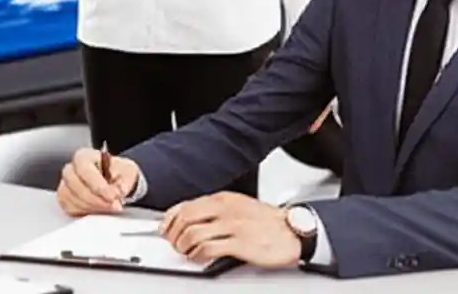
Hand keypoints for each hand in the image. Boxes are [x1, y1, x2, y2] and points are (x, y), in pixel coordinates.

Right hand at [55, 147, 140, 215]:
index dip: (97, 184)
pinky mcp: (66, 199)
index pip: (84, 168)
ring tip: (109, 208)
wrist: (116, 183)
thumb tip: (119, 190)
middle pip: (73, 183)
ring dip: (91, 207)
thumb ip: (124, 180)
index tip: (112, 196)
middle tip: (112, 205)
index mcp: (84, 156)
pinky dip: (84, 212)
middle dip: (94, 198)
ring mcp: (66, 184)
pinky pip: (69, 207)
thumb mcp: (127, 171)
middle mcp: (72, 168)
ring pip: (70, 197)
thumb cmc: (118, 173)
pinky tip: (99, 211)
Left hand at [158, 191, 300, 268]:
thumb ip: (215, 210)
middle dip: (174, 234)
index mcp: (223, 199)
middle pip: (186, 218)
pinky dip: (198, 255)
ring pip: (194, 234)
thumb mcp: (238, 206)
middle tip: (173, 244)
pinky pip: (209, 248)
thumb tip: (191, 219)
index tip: (165, 229)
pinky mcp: (240, 243)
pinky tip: (199, 258)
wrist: (293, 231)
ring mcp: (232, 226)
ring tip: (186, 253)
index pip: (186, 206)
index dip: (170, 219)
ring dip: (184, 246)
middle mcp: (225, 210)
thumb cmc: (266, 221)